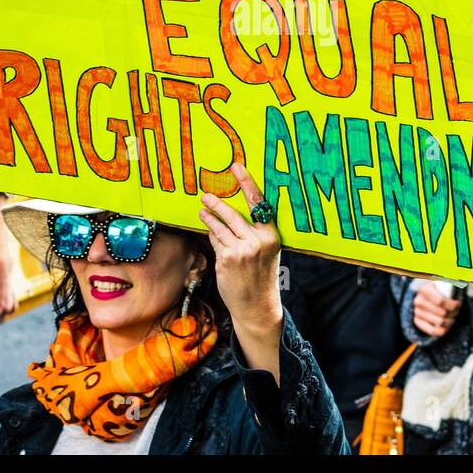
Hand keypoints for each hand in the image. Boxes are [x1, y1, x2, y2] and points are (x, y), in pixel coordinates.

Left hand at [200, 163, 283, 381]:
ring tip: (202, 211)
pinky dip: (212, 236)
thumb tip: (234, 214)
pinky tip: (210, 232)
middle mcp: (257, 241)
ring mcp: (241, 250)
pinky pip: (216, 241)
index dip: (247, 183)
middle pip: (233, 214)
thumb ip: (255, 233)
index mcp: (271, 235)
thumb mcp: (267, 252)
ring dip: (209, 218)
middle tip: (206, 195)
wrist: (257, 305)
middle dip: (216, 203)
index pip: (258, 203)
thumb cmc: (261, 276)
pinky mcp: (227, 259)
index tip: (237, 167)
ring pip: (220, 227)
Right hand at [412, 281, 460, 337]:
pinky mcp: (417, 321)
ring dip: (449, 322)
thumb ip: (450, 281)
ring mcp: (416, 311)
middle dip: (453, 314)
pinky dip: (442, 331)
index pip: (441, 301)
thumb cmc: (438, 290)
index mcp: (424, 289)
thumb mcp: (442, 283)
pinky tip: (447, 327)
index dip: (452, 305)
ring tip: (452, 318)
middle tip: (456, 312)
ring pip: (439, 322)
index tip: (458, 304)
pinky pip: (432, 331)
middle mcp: (418, 300)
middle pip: (442, 313)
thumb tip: (461, 282)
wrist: (424, 296)